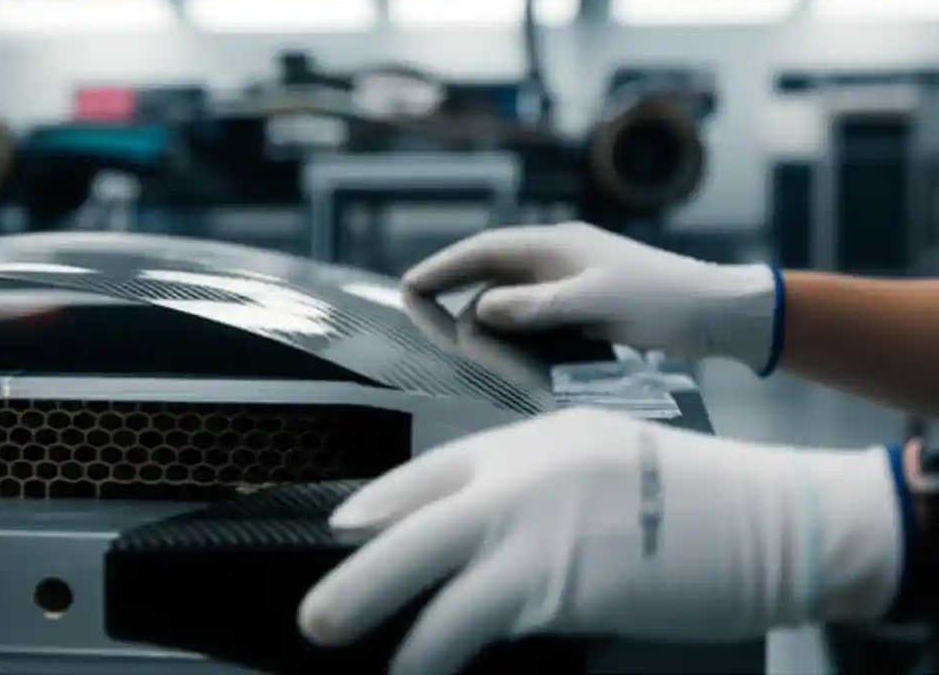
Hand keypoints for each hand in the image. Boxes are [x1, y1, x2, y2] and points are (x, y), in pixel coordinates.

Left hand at [298, 409, 900, 674]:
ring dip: (369, 603)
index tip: (344, 527)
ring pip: (424, 565)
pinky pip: (469, 619)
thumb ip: (542, 490)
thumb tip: (496, 540)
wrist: (777, 517)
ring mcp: (534, 522)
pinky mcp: (556, 577)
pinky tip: (415, 671)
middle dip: (354, 562)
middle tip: (313, 608)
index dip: (380, 503)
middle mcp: (521, 472)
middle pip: (410, 515)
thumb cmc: (705, 502)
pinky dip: (432, 651)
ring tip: (327, 632)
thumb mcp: (607, 465)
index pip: (432, 470)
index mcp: (530, 440)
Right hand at [403, 223, 778, 371]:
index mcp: (556, 244)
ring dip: (479, 299)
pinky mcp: (588, 294)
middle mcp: (559, 252)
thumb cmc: (661, 302)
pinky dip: (508, 314)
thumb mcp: (595, 304)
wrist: (718, 309)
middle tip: (414, 302)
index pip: (483, 252)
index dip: (442, 268)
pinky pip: (532, 300)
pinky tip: (501, 334)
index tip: (407, 286)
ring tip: (447, 323)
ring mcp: (574, 272)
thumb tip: (480, 310)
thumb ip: (536, 307)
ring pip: (511, 283)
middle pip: (490, 264)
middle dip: (451, 281)